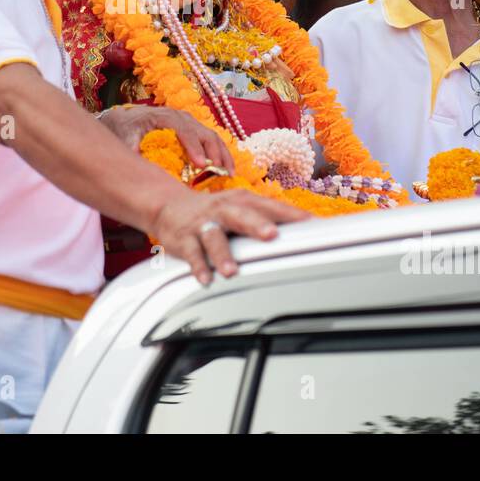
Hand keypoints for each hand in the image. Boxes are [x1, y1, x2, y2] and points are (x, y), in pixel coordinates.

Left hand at [99, 105, 233, 173]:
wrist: (128, 119)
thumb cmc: (128, 128)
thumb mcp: (125, 134)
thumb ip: (130, 143)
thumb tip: (134, 155)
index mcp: (167, 116)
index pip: (185, 130)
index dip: (194, 147)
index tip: (201, 165)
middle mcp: (183, 117)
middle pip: (205, 133)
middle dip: (215, 153)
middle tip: (222, 173)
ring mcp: (191, 123)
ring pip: (213, 137)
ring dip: (223, 155)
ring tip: (230, 174)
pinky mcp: (195, 130)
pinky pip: (213, 142)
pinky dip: (222, 155)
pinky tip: (227, 170)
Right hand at [151, 187, 309, 285]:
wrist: (169, 207)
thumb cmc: (216, 211)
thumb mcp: (241, 208)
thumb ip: (269, 217)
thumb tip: (310, 229)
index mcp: (242, 201)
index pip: (269, 206)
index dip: (288, 214)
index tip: (309, 223)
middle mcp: (223, 209)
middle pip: (241, 215)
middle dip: (256, 225)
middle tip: (271, 235)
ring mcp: (203, 223)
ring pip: (214, 237)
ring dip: (223, 254)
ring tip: (231, 271)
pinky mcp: (185, 239)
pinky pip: (192, 254)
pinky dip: (198, 267)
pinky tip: (206, 279)